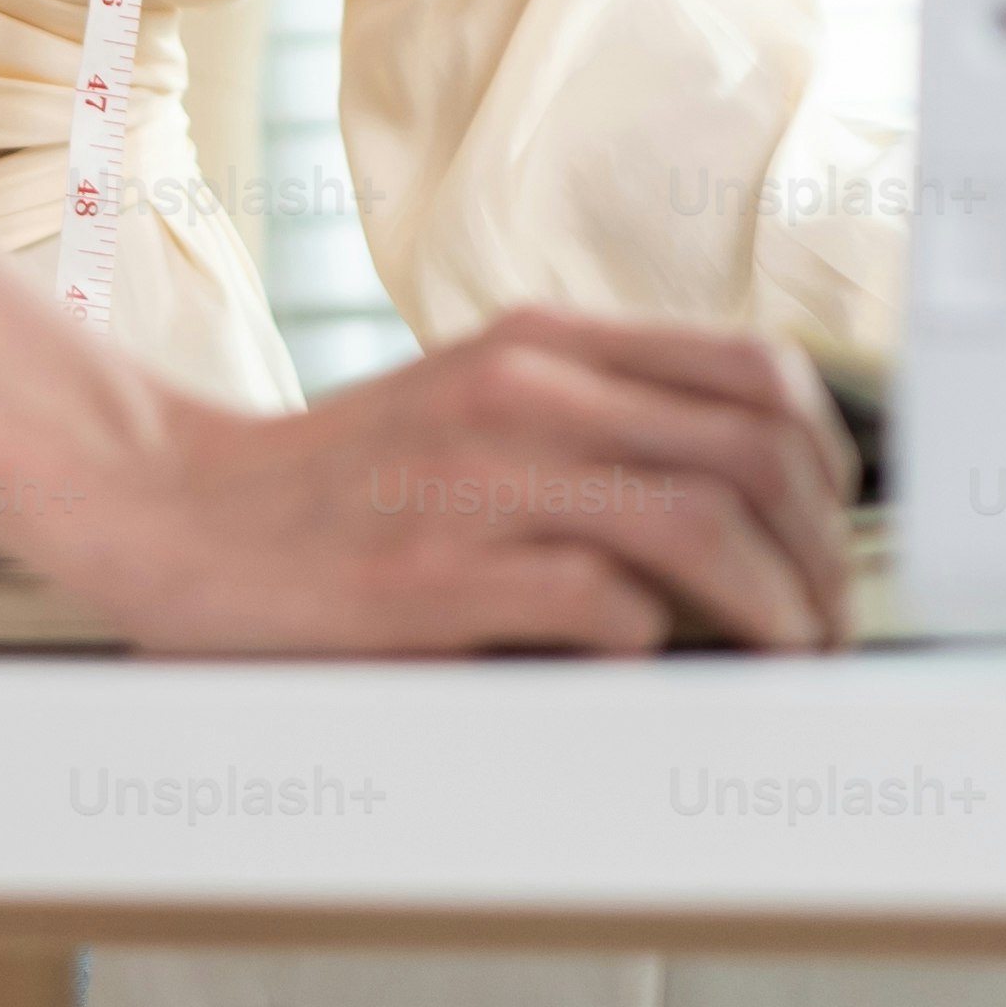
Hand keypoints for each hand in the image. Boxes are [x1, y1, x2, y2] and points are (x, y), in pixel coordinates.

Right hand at [0, 306, 858, 655]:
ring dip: (773, 606)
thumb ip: (589, 420)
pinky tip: (644, 663)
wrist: (172, 511)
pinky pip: (602, 605)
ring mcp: (476, 480)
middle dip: (823, 548)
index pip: (750, 369)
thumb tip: (742, 494)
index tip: (833, 526)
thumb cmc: (330, 483)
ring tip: (784, 654)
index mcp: (537, 344)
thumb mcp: (472, 406)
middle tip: (827, 617)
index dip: (828, 456)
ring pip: (699, 521)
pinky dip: (652, 644)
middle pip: (753, 447)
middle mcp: (519, 392)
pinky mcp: (434, 575)